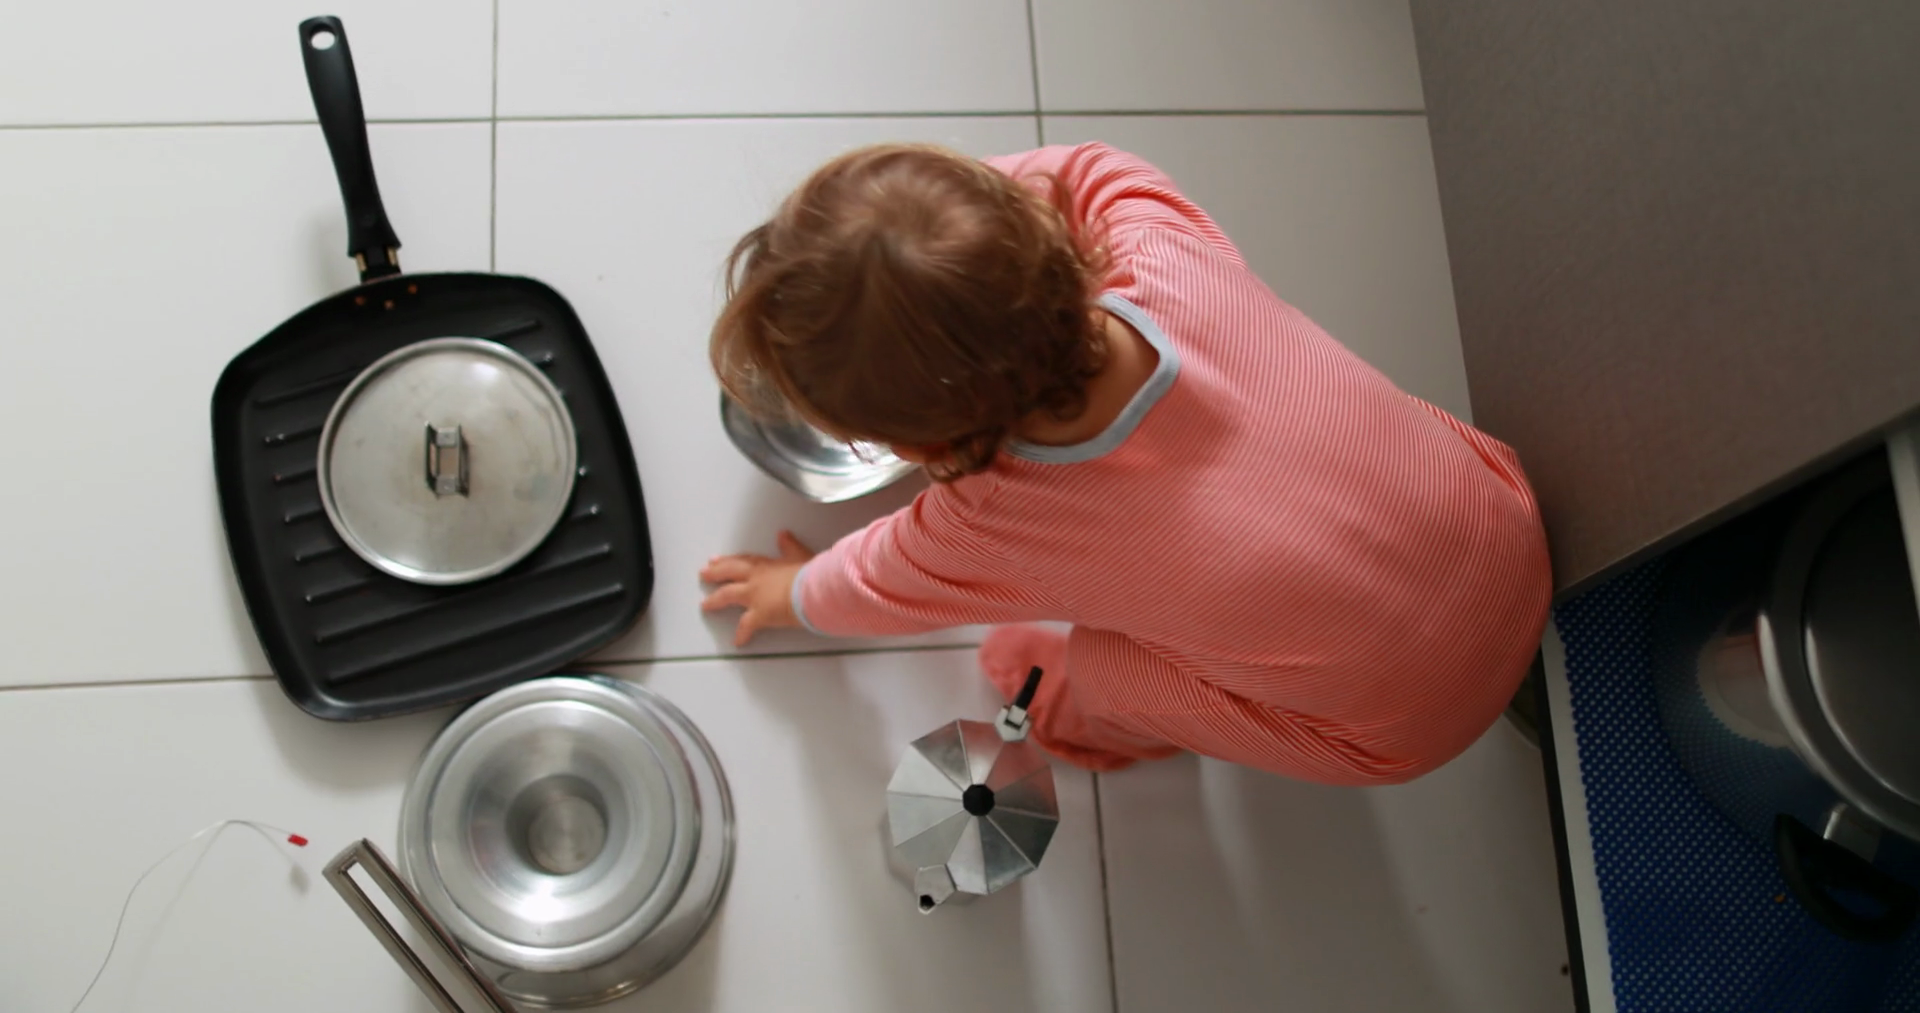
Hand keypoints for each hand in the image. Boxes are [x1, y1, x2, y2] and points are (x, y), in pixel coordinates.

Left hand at [699, 531, 815, 646]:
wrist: (813, 590)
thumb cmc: (811, 573)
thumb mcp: (801, 555)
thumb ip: (790, 546)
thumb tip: (783, 535)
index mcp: (766, 565)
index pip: (744, 561)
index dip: (729, 560)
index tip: (716, 560)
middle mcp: (755, 579)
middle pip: (729, 573)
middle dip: (715, 573)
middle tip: (703, 574)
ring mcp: (754, 596)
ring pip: (727, 596)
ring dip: (715, 600)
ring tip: (705, 605)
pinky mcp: (759, 615)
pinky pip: (746, 626)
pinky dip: (742, 635)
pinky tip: (737, 641)